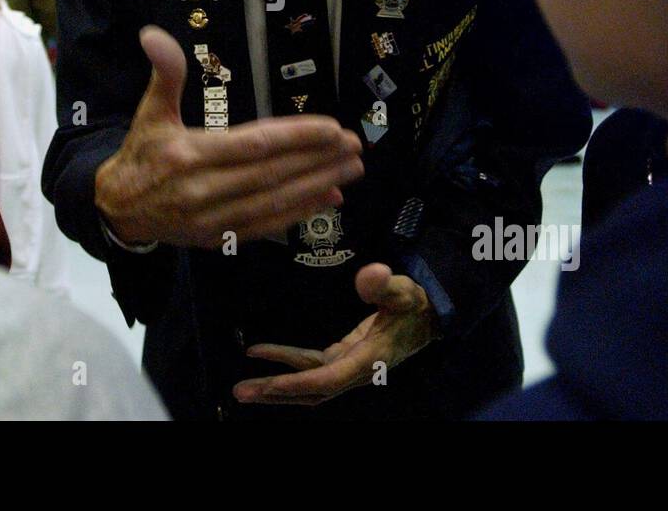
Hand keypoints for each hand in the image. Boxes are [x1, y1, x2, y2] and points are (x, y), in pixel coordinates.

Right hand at [95, 26, 363, 248]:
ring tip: (350, 169)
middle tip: (353, 144)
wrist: (118, 210)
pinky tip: (328, 198)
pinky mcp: (219, 238)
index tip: (330, 127)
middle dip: (317, 159)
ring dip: (317, 185)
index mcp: (188, 155)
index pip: (254, 144)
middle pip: (271, 174)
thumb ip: (164, 73)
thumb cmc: (142, 153)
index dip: (296, 136)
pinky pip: (266, 226)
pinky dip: (300, 213)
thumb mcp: (150, 111)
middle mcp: (203, 190)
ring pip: (274, 201)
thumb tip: (153, 34)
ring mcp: (212, 218)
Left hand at [232, 263, 435, 405]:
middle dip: (277, 392)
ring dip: (277, 386)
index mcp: (368, 359)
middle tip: (241, 392)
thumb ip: (385, 284)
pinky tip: (264, 356)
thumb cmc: (413, 304)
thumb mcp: (403, 291)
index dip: (297, 382)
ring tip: (244, 387)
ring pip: (308, 386)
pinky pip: (310, 370)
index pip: (328, 378)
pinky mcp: (342, 361)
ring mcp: (348, 369)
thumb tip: (369, 274)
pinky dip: (287, 367)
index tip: (269, 382)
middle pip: (311, 390)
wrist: (427, 318)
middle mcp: (355, 372)